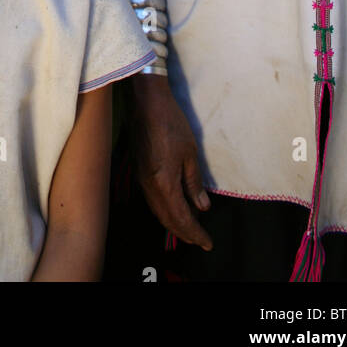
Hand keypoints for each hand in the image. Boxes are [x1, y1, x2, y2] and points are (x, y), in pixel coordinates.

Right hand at [130, 75, 212, 249]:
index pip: (181, 217)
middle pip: (167, 219)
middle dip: (184, 233)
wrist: (147, 103)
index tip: (207, 242)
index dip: (195, 233)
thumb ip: (194, 182)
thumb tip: (202, 206)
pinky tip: (174, 208)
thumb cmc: (171, 124)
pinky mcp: (139, 171)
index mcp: (164, 183)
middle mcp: (149, 186)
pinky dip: (165, 211)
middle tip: (200, 240)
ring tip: (190, 229)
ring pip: (158, 211)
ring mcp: (141, 179)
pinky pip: (152, 200)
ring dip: (173, 223)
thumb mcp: (190, 153)